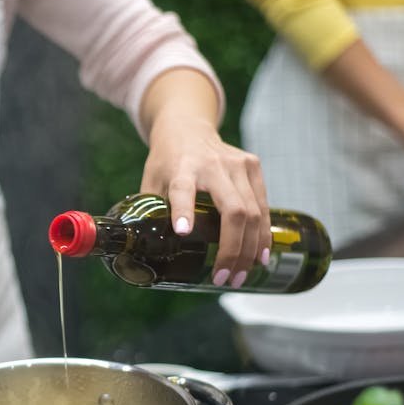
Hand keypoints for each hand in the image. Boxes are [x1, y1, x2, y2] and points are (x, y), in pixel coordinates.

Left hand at [141, 112, 270, 287]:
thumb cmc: (166, 160)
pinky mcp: (253, 165)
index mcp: (181, 167)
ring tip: (241, 275)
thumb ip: (148, 213)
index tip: (182, 232)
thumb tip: (140, 253)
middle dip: (231, 250)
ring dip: (250, 248)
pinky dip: (262, 233)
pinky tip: (260, 254)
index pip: (182, 188)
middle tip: (224, 278)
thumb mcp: (151, 181)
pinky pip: (263, 205)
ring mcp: (237, 163)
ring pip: (252, 212)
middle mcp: (212, 164)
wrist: (188, 126)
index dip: (183, 210)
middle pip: (232, 210)